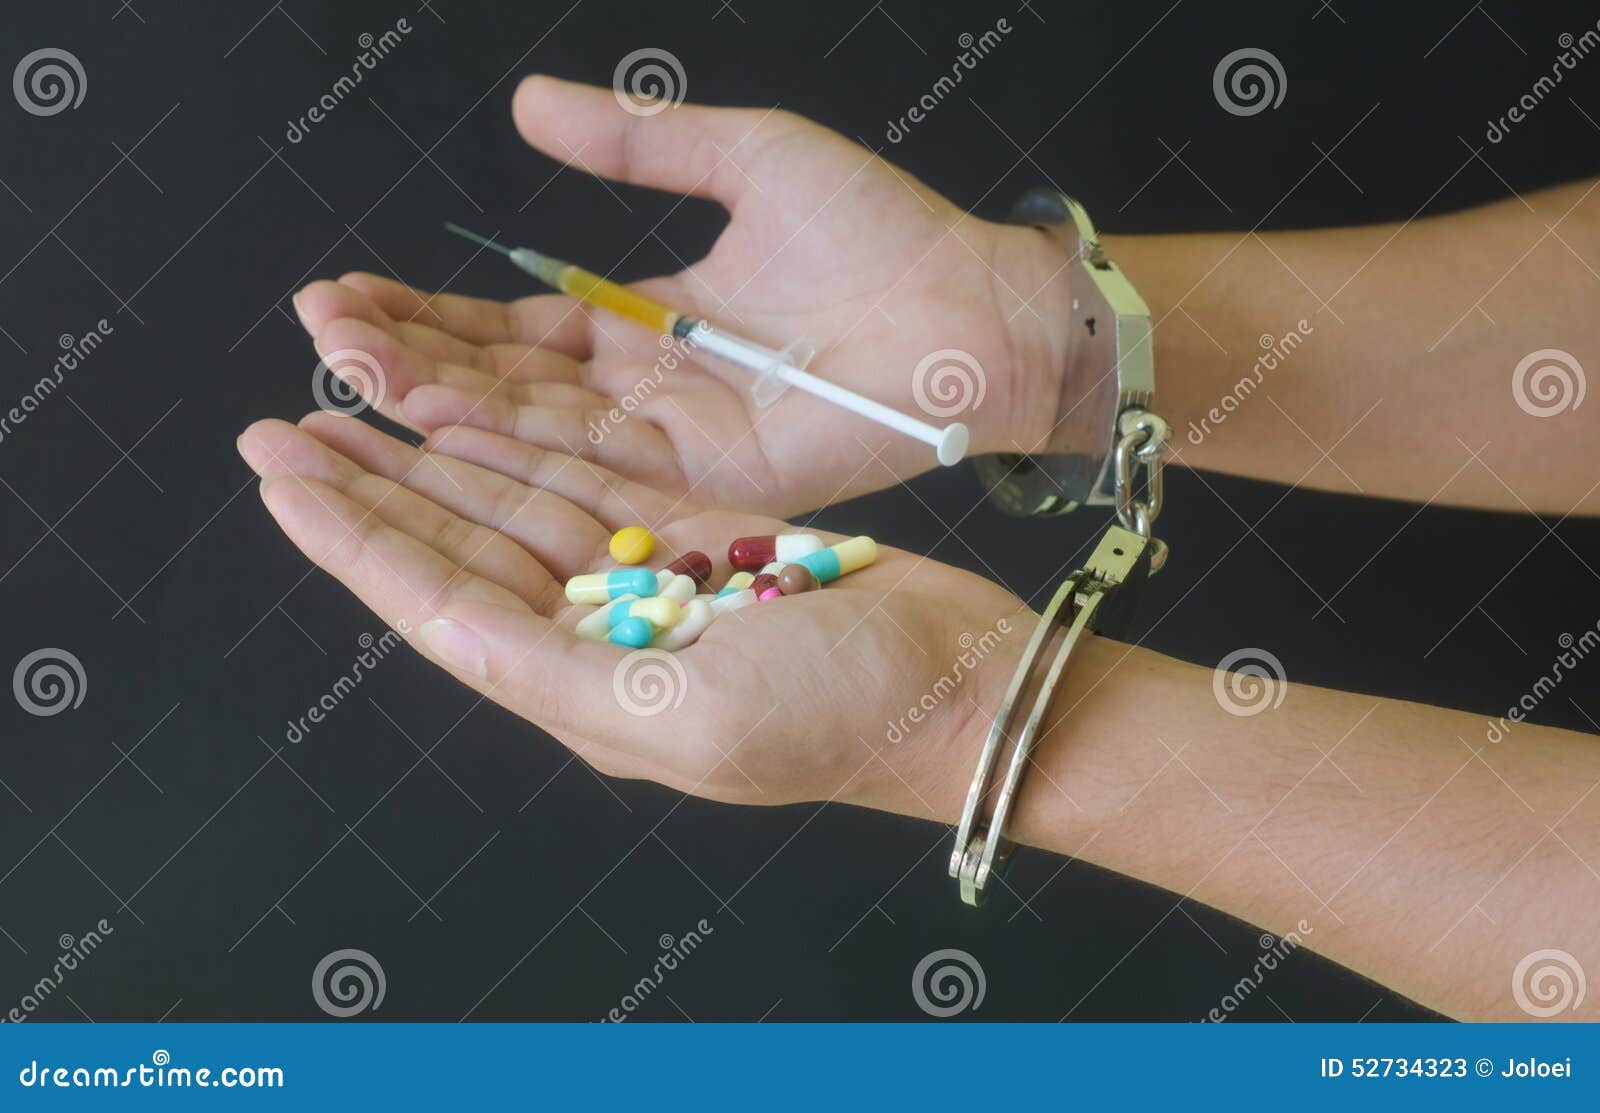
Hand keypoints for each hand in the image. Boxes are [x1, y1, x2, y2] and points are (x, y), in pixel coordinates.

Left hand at [236, 412, 1030, 814]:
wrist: (966, 688)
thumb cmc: (846, 715)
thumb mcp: (687, 716)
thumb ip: (553, 672)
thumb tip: (442, 627)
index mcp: (583, 694)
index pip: (437, 605)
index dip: (354, 541)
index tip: (282, 480)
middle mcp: (603, 641)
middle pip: (461, 549)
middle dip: (371, 490)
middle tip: (285, 427)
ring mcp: (653, 586)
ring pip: (517, 509)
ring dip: (436, 459)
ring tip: (356, 408)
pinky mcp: (703, 539)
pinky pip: (592, 485)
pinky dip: (530, 447)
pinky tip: (474, 415)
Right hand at [290, 75, 1073, 517]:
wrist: (976, 307)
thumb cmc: (881, 233)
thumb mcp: (745, 158)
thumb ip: (637, 143)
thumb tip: (529, 106)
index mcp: (642, 325)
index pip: (508, 331)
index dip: (425, 314)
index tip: (343, 292)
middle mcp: (642, 394)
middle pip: (500, 387)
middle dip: (405, 359)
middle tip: (317, 333)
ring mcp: (670, 446)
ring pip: (531, 431)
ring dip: (437, 402)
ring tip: (349, 371)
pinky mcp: (709, 483)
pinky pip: (594, 466)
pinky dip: (516, 444)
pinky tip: (438, 420)